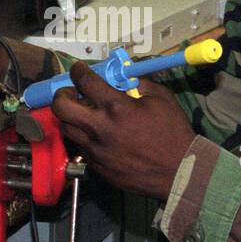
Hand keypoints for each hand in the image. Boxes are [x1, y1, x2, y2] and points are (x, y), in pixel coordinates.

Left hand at [51, 61, 196, 199]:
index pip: (84, 81)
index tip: (78, 69)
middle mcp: (100, 128)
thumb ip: (140, 83)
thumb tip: (124, 77)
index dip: (78, 71)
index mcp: (116, 107)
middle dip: (61, 94)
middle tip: (71, 93)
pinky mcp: (97, 166)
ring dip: (71, 117)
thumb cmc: (173, 134)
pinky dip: (84, 136)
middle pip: (61, 107)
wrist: (179, 172)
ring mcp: (95, 149)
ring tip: (83, 114)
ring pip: (66, 128)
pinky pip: (80, 147)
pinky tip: (97, 134)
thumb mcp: (162, 99)